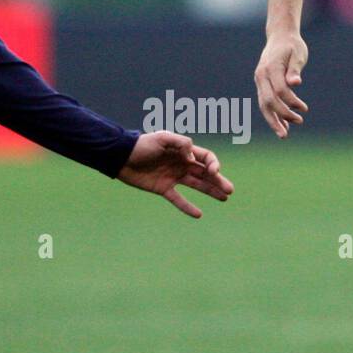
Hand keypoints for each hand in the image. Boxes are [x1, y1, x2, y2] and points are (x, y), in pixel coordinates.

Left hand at [117, 131, 233, 218]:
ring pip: (197, 185)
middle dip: (218, 181)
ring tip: (224, 198)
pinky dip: (188, 207)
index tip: (213, 171)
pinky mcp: (163, 188)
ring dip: (210, 191)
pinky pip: (178, 199)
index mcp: (183, 151)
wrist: (121, 157)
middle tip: (230, 190)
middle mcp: (181, 164)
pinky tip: (199, 214)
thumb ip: (180, 143)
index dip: (213, 164)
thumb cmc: (141, 145)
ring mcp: (173, 177)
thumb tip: (192, 156)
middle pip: (205, 173)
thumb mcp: (162, 138)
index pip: (206, 158)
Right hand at [254, 31, 308, 137]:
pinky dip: (272, 115)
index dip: (291, 102)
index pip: (280, 90)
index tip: (304, 109)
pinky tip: (283, 125)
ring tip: (284, 135)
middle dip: (282, 116)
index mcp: (271, 68)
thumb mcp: (298, 54)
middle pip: (268, 101)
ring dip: (274, 121)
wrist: (280, 37)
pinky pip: (265, 103)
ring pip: (264, 105)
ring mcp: (259, 81)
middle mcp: (261, 76)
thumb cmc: (292, 46)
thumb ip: (295, 69)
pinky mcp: (262, 84)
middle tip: (299, 123)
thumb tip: (296, 83)